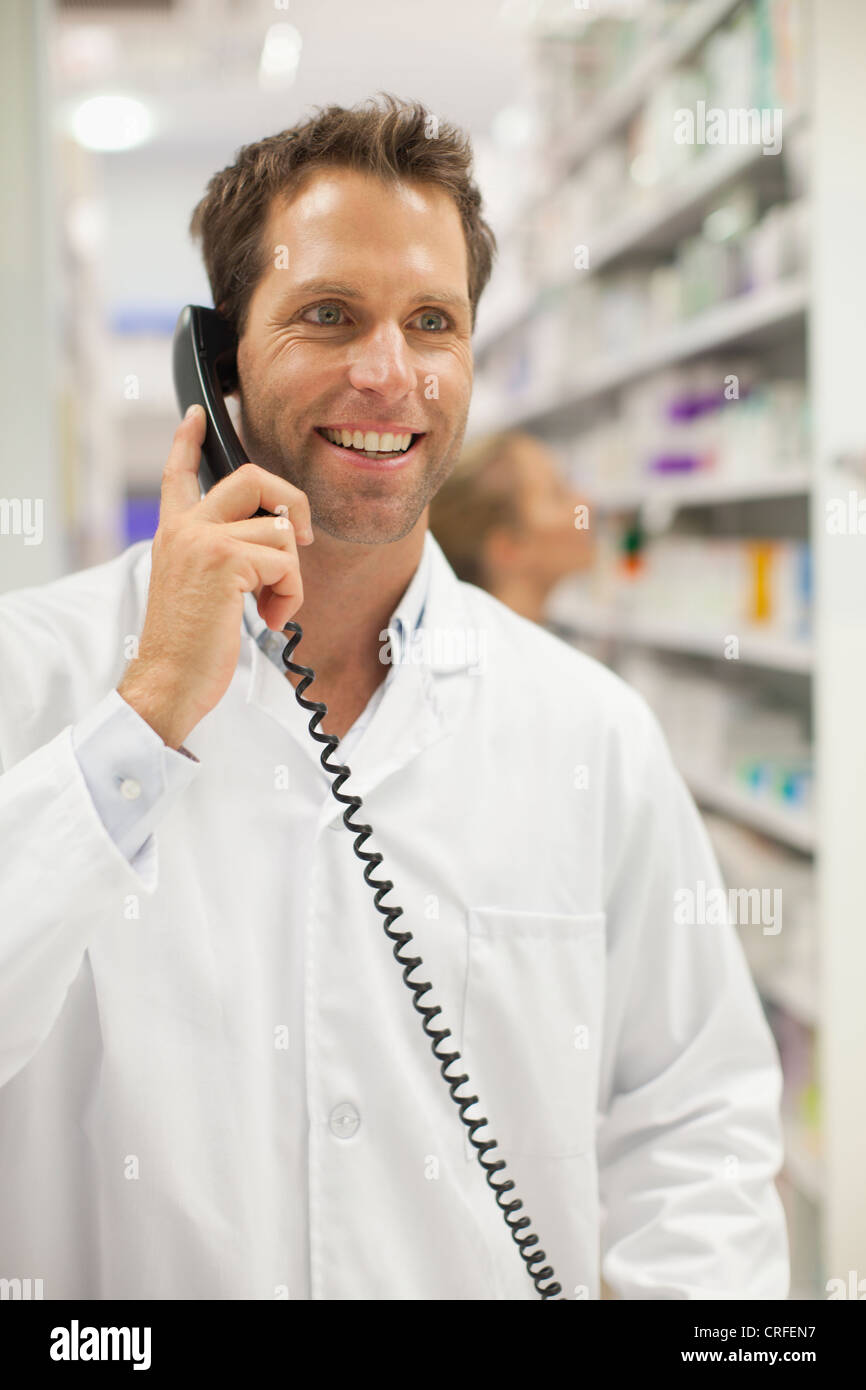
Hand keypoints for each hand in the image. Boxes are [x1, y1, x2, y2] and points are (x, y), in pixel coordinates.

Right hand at [117, 404, 312, 747]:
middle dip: (291, 502)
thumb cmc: (190, 647)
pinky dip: (290, 595)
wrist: (169, 681)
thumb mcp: (200, 589)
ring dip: (291, 575)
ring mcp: (202, 539)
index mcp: (174, 532)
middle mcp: (184, 527)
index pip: (178, 474)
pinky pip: (285, 562)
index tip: (195, 416)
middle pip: (252, 477)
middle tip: (302, 539)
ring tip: (272, 607)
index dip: (187, 441)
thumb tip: (275, 541)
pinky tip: (269, 619)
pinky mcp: (224, 560)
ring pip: (279, 530)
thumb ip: (222, 557)